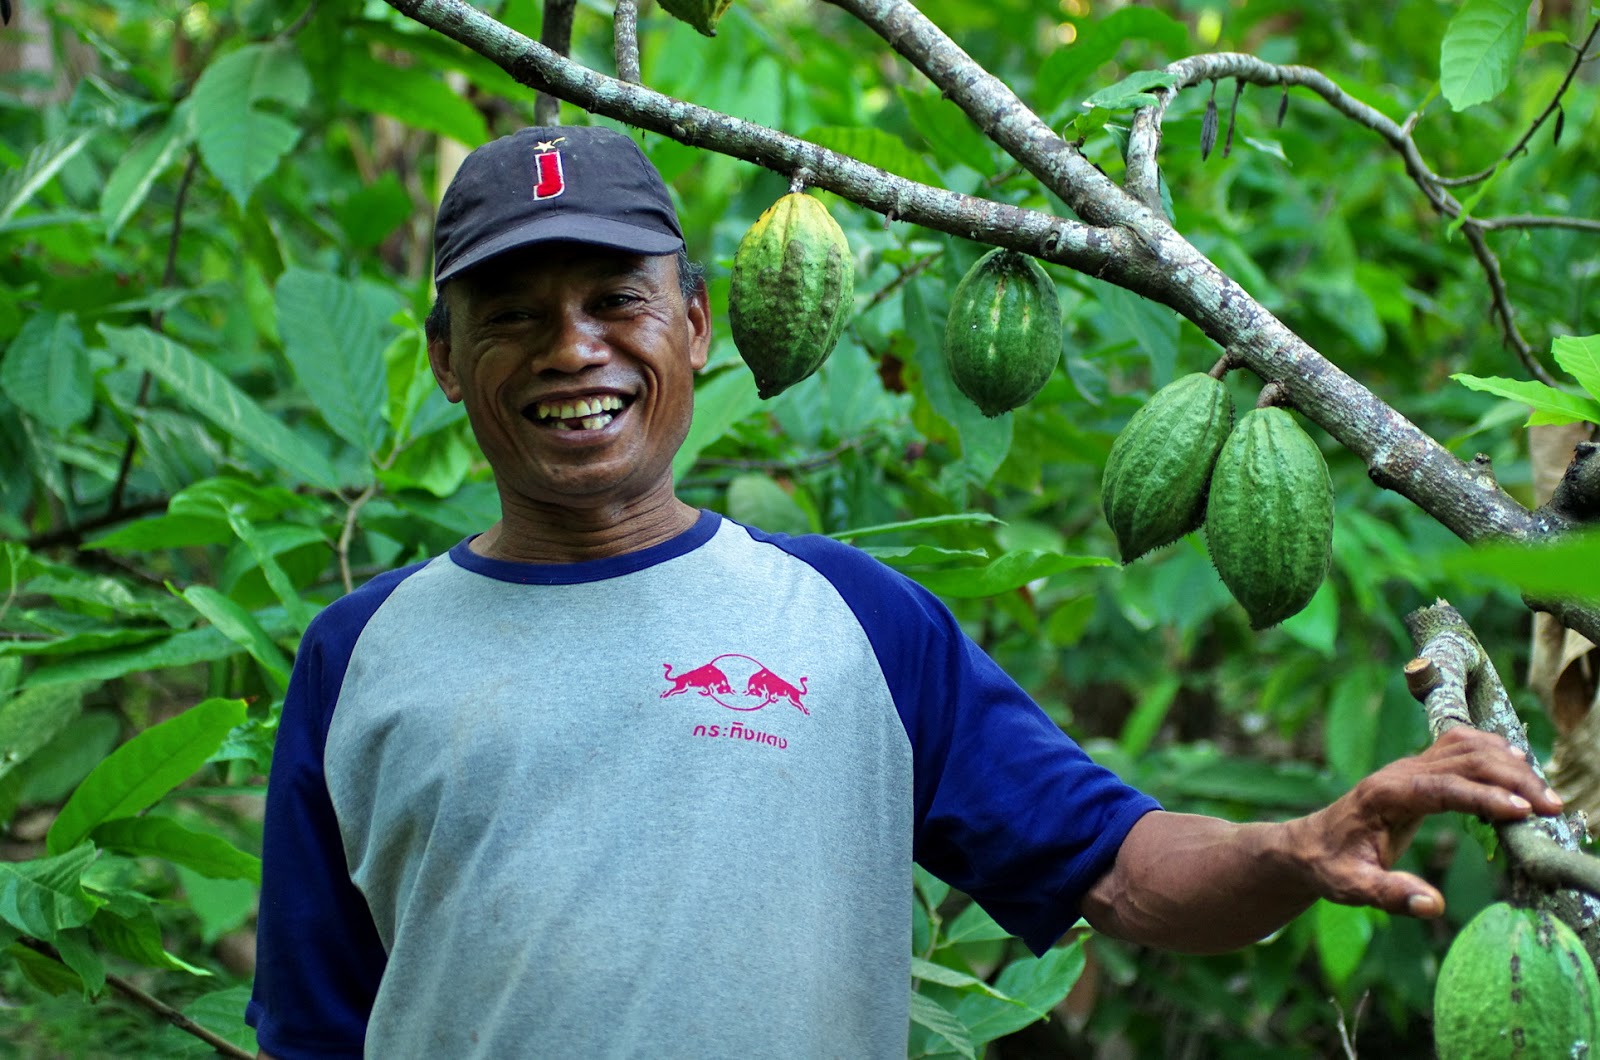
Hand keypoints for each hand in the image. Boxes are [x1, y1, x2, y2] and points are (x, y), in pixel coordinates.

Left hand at [1286, 726, 1562, 917]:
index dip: (1483, 797)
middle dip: (1510, 779)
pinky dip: (1492, 752)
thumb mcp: (1351, 888)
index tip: (1523, 811)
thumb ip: (1388, 895)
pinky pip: (1459, 748)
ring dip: (1507, 764)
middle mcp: (1398, 773)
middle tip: (1551, 807)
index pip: (1442, 788)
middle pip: (1462, 760)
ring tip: (1544, 793)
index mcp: (1384, 796)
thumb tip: (1432, 904)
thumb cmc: (1329, 866)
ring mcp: (1408, 767)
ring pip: (1465, 747)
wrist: (1308, 844)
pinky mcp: (1418, 770)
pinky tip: (1518, 767)